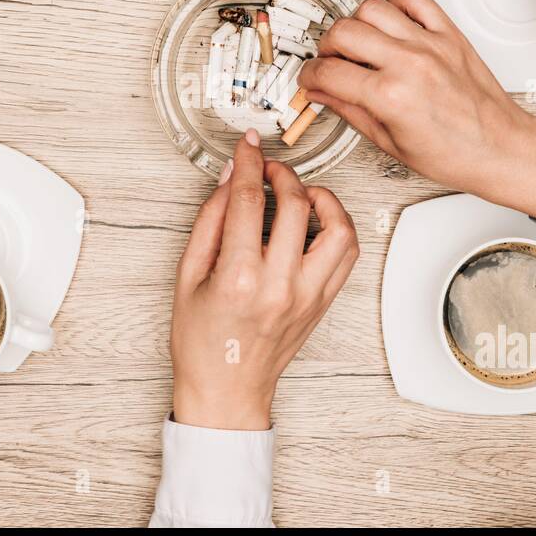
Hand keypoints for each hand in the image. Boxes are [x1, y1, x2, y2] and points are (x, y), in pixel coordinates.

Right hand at [170, 130, 358, 430]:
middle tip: (267, 167)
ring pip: (338, 227)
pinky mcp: (323, 302)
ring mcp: (308, 295)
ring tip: (301, 192)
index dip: (247, 162)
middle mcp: (279, 285)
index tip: (247, 146)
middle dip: (281, 173)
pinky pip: (347, 254)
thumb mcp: (188, 275)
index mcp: (239, 277)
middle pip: (295, 204)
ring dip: (322, 198)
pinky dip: (337, 226)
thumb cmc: (202, 341)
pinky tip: (315, 220)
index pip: (247, 200)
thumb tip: (229, 178)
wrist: (226, 388)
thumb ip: (210, 221)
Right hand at [299, 0, 535, 221]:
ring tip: (361, 44)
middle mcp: (409, 63)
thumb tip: (323, 93)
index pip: (328, 72)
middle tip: (331, 63)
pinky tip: (391, 26)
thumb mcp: (389, 143)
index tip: (310, 80)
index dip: (309, 76)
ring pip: (372, 7)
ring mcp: (430, 44)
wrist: (500, 148)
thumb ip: (349, 111)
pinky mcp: (449, 34)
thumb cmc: (455, 154)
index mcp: (390, 97)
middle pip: (343, 32)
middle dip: (327, 48)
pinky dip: (395, 6)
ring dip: (357, 24)